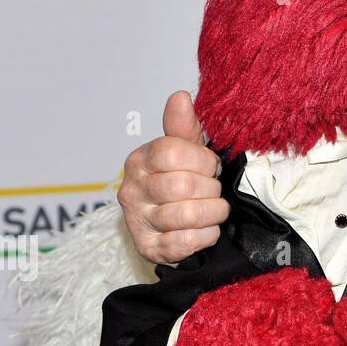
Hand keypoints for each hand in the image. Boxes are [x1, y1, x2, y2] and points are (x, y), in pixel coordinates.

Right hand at [117, 90, 228, 264]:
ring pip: (186, 216)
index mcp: (140, 160)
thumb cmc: (183, 179)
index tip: (211, 166)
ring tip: (215, 209)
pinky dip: (205, 236)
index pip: (173, 152)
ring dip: (213, 213)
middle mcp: (131, 190)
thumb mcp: (186, 149)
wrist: (174, 224)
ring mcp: (137, 220)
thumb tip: (180, 97)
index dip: (202, 160)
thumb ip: (184, 126)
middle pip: (182, 186)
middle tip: (214, 191)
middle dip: (211, 189)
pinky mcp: (147, 248)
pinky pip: (184, 243)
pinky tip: (206, 229)